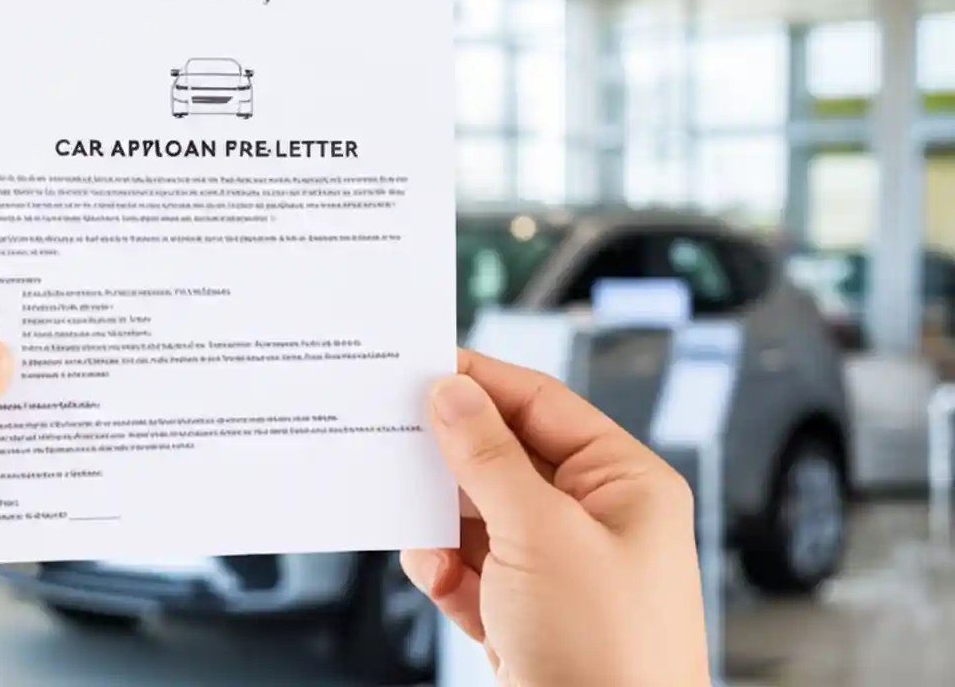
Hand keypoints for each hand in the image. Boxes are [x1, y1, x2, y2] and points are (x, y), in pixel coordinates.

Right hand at [402, 350, 709, 686]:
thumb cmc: (611, 655)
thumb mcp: (543, 536)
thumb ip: (489, 458)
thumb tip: (452, 393)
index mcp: (624, 484)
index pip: (543, 405)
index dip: (482, 381)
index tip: (424, 363)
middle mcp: (593, 520)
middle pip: (504, 458)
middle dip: (451, 457)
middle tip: (393, 434)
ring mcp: (557, 570)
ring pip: (478, 516)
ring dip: (442, 521)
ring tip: (411, 517)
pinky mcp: (525, 614)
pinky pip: (470, 570)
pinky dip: (445, 570)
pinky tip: (435, 574)